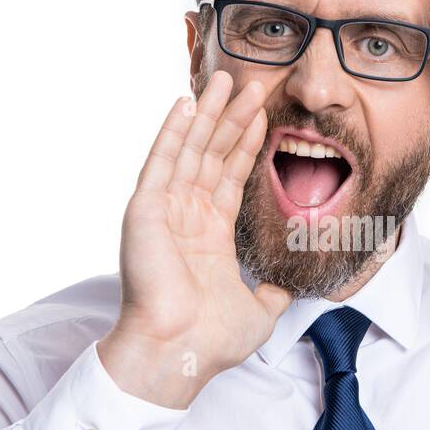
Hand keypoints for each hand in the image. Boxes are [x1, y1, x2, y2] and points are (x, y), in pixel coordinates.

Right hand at [98, 71, 291, 407]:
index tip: (264, 114)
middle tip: (251, 81)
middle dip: (232, 118)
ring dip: (208, 113)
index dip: (247, 145)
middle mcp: (185, 217)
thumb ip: (270, 293)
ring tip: (226, 78)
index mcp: (209, 235)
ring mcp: (164, 210)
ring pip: (191, 149)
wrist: (181, 352)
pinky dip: (174, 130)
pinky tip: (187, 102)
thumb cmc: (212, 340)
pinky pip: (162, 161)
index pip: (230, 177)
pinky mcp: (146, 209)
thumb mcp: (257, 312)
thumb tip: (283, 290)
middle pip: (213, 154)